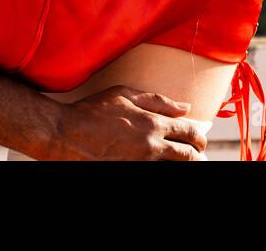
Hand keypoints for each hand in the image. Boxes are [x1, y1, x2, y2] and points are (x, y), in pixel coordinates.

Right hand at [49, 85, 206, 160]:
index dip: (199, 136)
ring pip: (172, 167)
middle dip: (197, 154)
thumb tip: (184, 106)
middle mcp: (150, 146)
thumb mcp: (124, 94)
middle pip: (186, 156)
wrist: (65, 135)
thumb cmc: (93, 111)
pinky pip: (154, 170)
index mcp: (152, 124)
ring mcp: (140, 163)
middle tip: (198, 154)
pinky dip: (162, 166)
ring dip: (182, 164)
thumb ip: (157, 100)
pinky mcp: (129, 170)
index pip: (188, 132)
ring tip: (186, 161)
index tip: (200, 138)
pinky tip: (161, 163)